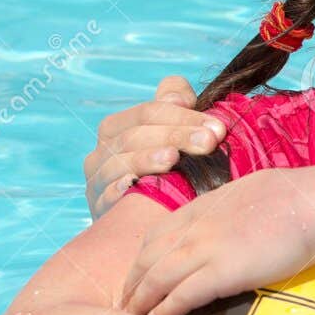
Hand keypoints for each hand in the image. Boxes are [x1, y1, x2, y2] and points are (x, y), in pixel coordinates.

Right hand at [85, 76, 226, 218]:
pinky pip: (106, 197)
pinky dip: (121, 189)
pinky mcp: (100, 210)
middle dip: (175, 135)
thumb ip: (175, 104)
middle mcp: (101, 153)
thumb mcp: (171, 133)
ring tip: (173, 157)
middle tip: (208, 142)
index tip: (217, 127)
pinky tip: (137, 186)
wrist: (144, 218)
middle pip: (135, 136)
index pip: (147, 113)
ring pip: (118, 163)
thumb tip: (180, 96)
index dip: (181, 116)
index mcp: (116, 129)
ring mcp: (98, 182)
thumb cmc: (166, 170)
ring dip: (147, 159)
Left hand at [120, 166, 314, 314]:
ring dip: (138, 301)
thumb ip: (240, 205)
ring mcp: (206, 248)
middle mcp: (197, 226)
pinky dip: (161, 311)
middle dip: (131, 282)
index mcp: (206, 205)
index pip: (159, 232)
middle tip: (124, 303)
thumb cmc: (303, 196)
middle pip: (148, 256)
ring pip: (155, 277)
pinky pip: (179, 295)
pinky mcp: (221, 271)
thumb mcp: (258, 190)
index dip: (144, 255)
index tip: (139, 273)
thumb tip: (245, 214)